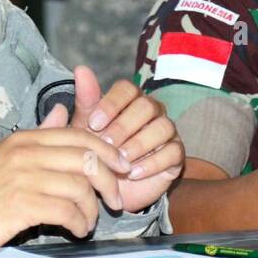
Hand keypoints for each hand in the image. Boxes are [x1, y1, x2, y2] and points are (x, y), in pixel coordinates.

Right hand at [0, 110, 131, 256]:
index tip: (121, 167)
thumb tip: (61, 112)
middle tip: (115, 199)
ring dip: (91, 209)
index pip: (78, 136)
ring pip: (79, 187)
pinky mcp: (22, 205)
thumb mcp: (6, 155)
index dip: (107, 151)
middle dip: (109, 180)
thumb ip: (38, 135)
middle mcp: (26, 153)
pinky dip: (78, 222)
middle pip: (86, 159)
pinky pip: (66, 211)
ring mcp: (24, 178)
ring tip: (87, 222)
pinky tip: (76, 230)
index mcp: (25, 139)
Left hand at [66, 65, 183, 212]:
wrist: (110, 188)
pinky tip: (134, 173)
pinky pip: (173, 152)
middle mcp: (152, 111)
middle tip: (107, 144)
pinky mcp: (176, 155)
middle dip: (124, 126)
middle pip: (147, 106)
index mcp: (130, 100)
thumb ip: (86, 100)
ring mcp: (167, 132)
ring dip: (139, 144)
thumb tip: (81, 69)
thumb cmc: (98, 152)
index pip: (128, 88)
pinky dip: (153, 163)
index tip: (93, 124)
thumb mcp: (85, 128)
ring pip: (163, 127)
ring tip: (120, 161)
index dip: (111, 104)